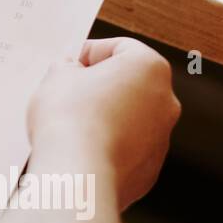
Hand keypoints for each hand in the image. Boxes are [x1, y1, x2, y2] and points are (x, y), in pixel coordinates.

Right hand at [26, 38, 178, 208]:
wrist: (78, 175)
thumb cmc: (69, 119)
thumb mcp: (57, 76)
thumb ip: (68, 66)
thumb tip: (70, 71)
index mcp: (149, 68)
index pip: (120, 47)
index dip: (89, 52)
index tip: (69, 64)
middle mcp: (165, 101)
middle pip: (129, 83)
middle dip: (99, 86)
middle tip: (67, 93)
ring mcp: (161, 138)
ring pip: (130, 117)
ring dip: (105, 116)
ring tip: (71, 125)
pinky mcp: (150, 168)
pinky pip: (127, 148)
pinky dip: (108, 146)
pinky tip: (81, 149)